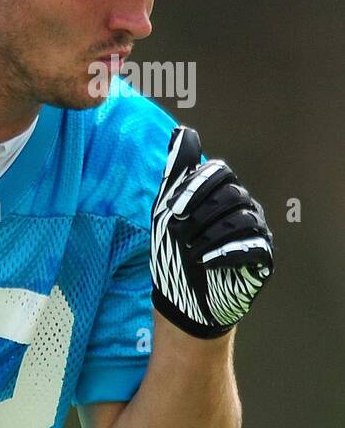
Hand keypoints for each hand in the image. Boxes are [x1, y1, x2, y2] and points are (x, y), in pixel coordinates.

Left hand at [149, 126, 273, 339]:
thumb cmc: (173, 250)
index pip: (219, 171)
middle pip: (231, 193)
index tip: (173, 208)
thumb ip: (175, 172)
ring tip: (189, 251)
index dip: (195, 186)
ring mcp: (255, 231)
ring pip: (242, 217)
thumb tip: (181, 131)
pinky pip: (253, 244)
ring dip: (208, 235)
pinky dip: (224, 251)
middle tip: (178, 234)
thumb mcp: (165, 210)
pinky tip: (204, 261)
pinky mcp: (262, 256)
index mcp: (220, 193)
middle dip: (199, 214)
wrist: (180, 297)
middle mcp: (243, 207)